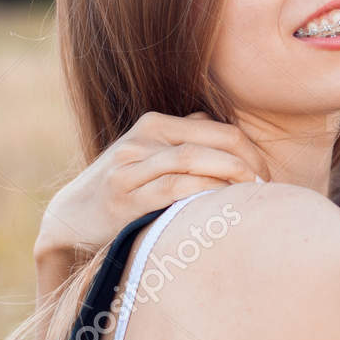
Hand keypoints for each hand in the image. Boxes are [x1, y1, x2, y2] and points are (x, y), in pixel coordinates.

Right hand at [35, 111, 269, 265]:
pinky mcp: (124, 196)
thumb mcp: (151, 153)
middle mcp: (144, 138)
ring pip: (195, 161)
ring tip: (251, 199)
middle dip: (250, 165)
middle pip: (216, 142)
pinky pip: (174, 189)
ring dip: (232, 180)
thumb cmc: (125, 186)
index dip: (253, 153)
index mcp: (157, 123)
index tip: (267, 177)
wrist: (72, 216)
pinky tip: (220, 208)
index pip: (223, 130)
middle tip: (267, 190)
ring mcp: (131, 166)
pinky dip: (203, 195)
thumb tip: (229, 132)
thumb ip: (187, 138)